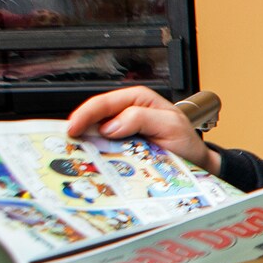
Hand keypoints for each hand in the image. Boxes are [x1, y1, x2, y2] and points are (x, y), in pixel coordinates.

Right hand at [66, 87, 214, 171]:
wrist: (195, 163)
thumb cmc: (186, 141)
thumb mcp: (171, 125)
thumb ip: (143, 118)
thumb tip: (111, 124)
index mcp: (138, 99)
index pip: (105, 102)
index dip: (86, 114)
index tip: (74, 129)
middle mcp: (127, 112)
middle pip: (94, 117)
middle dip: (79, 128)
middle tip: (67, 143)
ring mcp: (121, 130)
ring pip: (94, 133)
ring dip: (84, 142)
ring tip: (72, 152)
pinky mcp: (120, 147)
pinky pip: (102, 148)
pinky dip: (94, 154)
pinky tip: (88, 161)